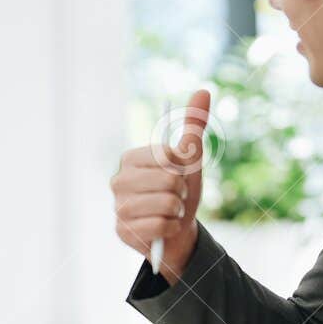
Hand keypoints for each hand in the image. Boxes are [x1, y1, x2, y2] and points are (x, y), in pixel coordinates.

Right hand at [110, 89, 209, 284]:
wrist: (176, 232)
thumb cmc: (179, 191)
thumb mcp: (189, 159)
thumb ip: (193, 126)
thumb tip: (204, 91)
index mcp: (130, 158)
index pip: (167, 155)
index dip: (182, 167)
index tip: (176, 174)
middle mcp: (118, 181)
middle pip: (169, 180)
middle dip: (181, 191)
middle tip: (175, 197)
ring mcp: (119, 207)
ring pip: (168, 204)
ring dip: (178, 211)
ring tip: (170, 213)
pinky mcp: (123, 232)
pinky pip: (162, 226)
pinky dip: (171, 228)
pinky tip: (164, 229)